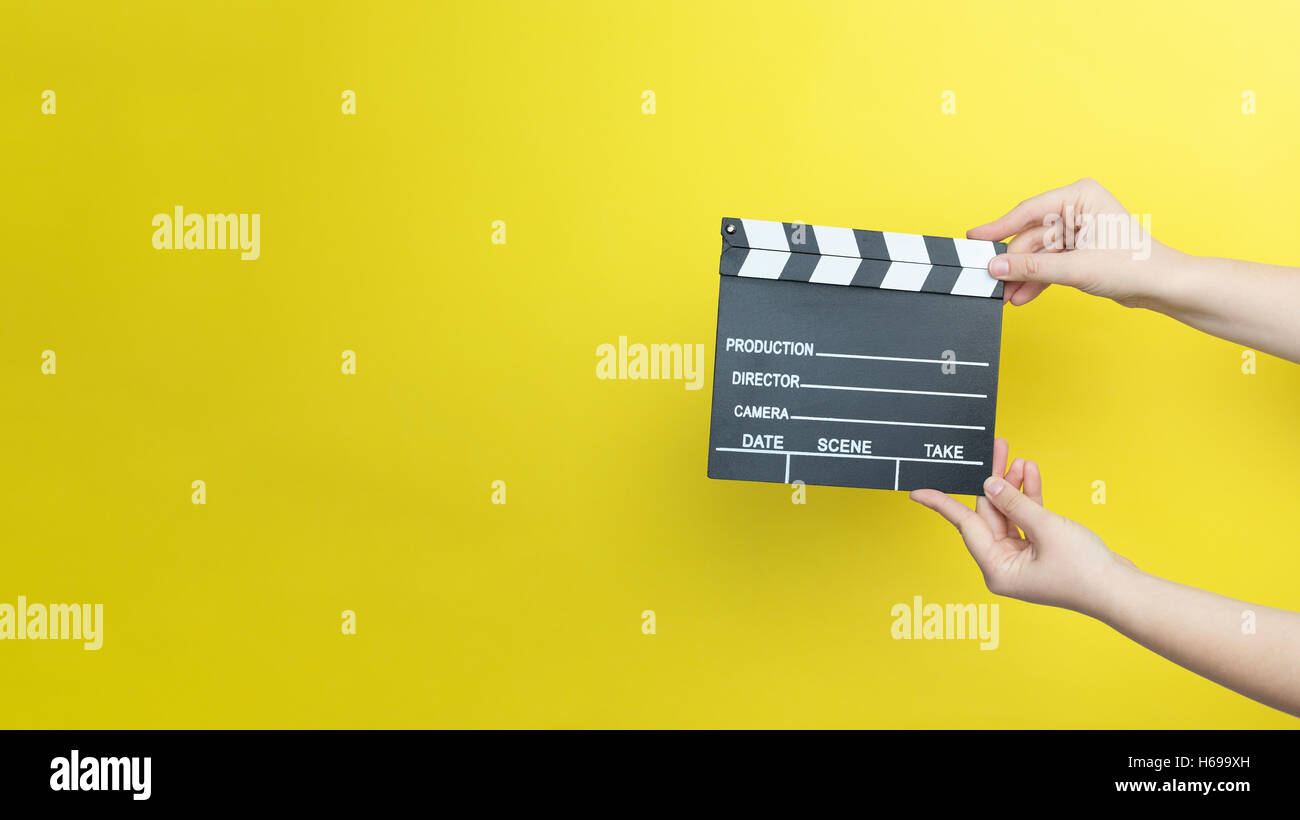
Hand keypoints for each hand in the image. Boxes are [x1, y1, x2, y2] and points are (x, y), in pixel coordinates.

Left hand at [909, 438, 1134, 615]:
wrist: (1123, 590)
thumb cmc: (1085, 570)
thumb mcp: (1046, 527)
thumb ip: (1015, 503)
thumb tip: (989, 485)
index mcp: (996, 569)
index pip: (965, 526)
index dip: (942, 504)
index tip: (917, 491)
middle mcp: (1004, 565)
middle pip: (989, 515)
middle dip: (994, 481)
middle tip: (996, 449)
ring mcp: (1023, 558)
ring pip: (1009, 514)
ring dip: (1014, 486)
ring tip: (1018, 457)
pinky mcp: (1040, 551)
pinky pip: (1027, 519)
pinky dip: (1030, 498)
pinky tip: (1030, 473)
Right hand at [969, 178, 1180, 309]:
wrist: (1163, 287)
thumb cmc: (1134, 266)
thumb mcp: (1075, 267)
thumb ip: (1031, 267)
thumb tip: (996, 267)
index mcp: (1080, 196)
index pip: (1028, 212)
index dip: (998, 228)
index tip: (974, 239)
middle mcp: (1076, 209)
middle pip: (1030, 236)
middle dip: (1013, 263)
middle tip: (990, 282)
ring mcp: (1077, 230)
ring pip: (1037, 253)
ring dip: (1022, 277)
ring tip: (1006, 297)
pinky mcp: (1078, 250)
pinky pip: (1048, 264)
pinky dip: (1036, 280)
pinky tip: (1022, 296)